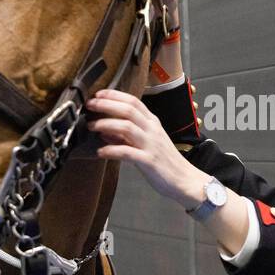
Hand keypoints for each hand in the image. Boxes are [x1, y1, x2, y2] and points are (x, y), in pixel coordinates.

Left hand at [87, 87, 201, 205]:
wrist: (185, 180)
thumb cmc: (165, 162)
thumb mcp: (147, 143)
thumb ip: (126, 136)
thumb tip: (104, 132)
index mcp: (153, 123)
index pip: (133, 101)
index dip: (114, 95)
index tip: (98, 95)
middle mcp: (152, 130)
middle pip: (128, 109)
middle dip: (107, 104)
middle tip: (90, 105)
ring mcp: (151, 144)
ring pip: (127, 127)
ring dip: (106, 124)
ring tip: (92, 127)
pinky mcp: (149, 161)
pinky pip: (127, 152)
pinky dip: (111, 150)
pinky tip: (100, 152)